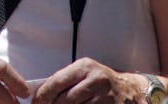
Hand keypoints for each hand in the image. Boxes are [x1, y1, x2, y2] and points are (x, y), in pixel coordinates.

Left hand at [32, 58, 147, 102]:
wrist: (133, 91)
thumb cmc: (102, 82)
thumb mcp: (85, 74)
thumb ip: (66, 81)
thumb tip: (42, 93)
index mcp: (85, 67)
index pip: (58, 80)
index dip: (44, 94)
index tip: (35, 102)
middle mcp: (96, 80)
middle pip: (65, 100)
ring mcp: (106, 98)